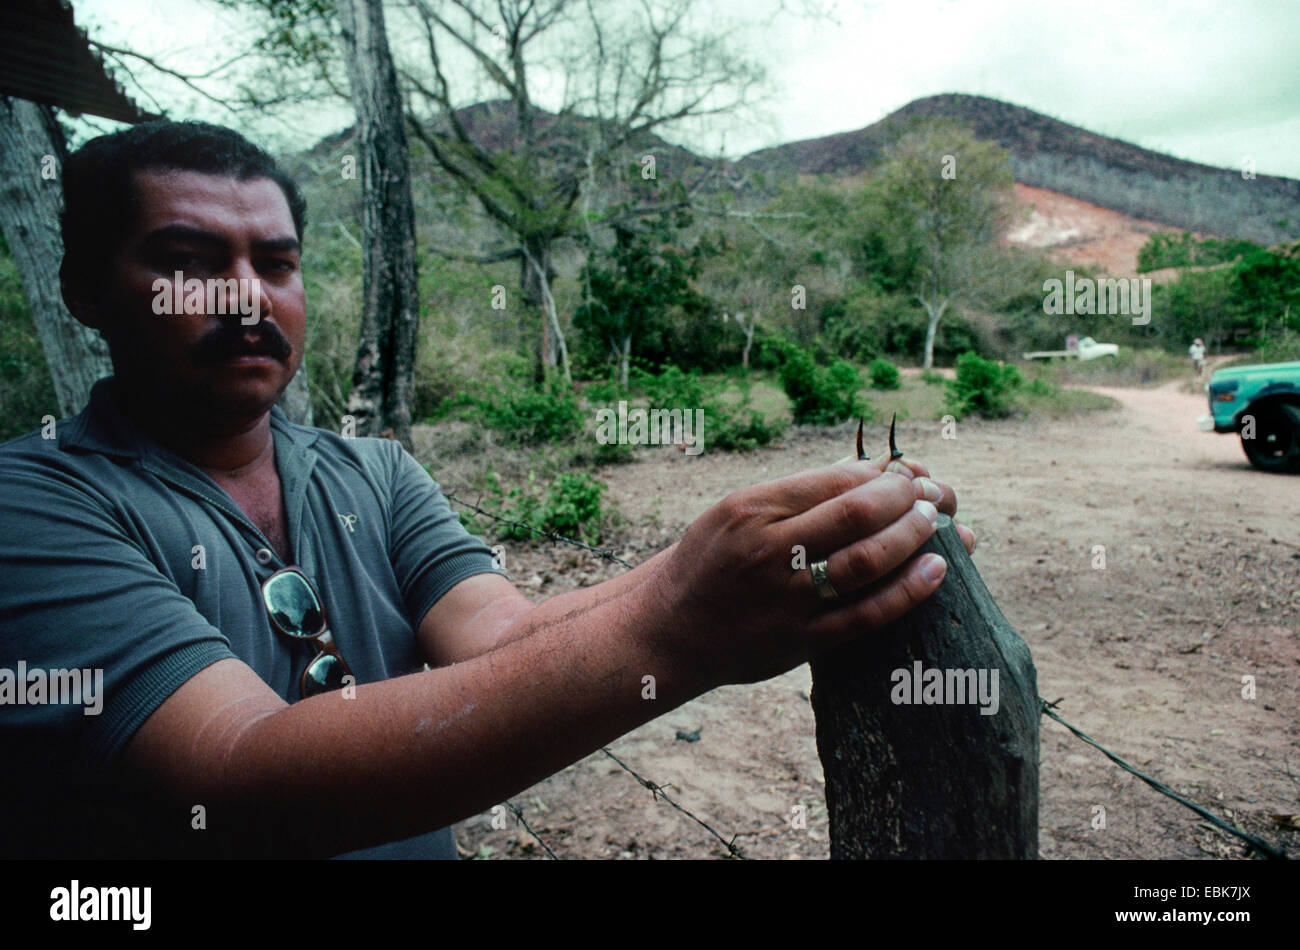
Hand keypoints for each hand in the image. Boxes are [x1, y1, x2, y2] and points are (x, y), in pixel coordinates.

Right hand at [641, 458, 966, 688]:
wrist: (670, 629)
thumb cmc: (710, 561)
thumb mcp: (735, 512)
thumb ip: (797, 492)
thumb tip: (865, 468)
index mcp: (750, 510)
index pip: (833, 480)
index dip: (882, 474)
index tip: (907, 473)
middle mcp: (768, 551)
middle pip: (856, 515)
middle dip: (906, 499)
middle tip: (930, 495)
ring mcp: (785, 599)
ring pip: (865, 562)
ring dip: (911, 538)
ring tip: (934, 524)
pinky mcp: (800, 641)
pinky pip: (865, 615)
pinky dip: (906, 592)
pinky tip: (935, 571)